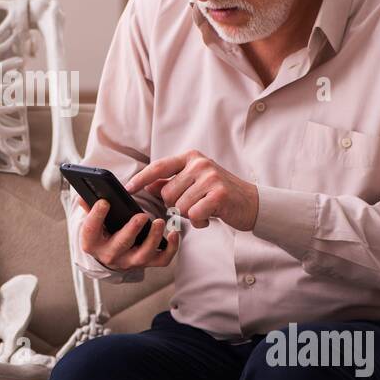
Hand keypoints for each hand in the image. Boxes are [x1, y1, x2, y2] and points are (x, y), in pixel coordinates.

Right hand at [75, 194, 179, 270]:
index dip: (96, 216)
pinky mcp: (146, 263)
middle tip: (141, 216)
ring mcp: (129, 261)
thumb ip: (88, 207)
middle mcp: (110, 255)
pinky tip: (174, 233)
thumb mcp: (92, 221)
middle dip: (131, 230)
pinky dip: (171, 248)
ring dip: (153, 239)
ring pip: (143, 255)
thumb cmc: (102, 232)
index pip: (90, 230)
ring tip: (159, 222)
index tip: (104, 202)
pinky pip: (161, 260)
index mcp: (92, 243)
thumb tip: (83, 196)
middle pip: (120, 245)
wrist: (110, 253)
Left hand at [126, 150, 258, 231]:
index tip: (127, 189)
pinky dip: (200, 221)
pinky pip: (194, 214)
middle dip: (177, 206)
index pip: (158, 167)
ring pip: (179, 206)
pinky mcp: (218, 193)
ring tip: (205, 209)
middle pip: (167, 194)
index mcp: (191, 158)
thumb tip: (147, 185)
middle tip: (195, 204)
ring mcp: (210, 177)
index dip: (140, 179)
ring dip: (190, 214)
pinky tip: (210, 216)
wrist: (252, 203)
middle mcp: (199, 164)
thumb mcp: (195, 182)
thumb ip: (172, 182)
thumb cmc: (219, 193)